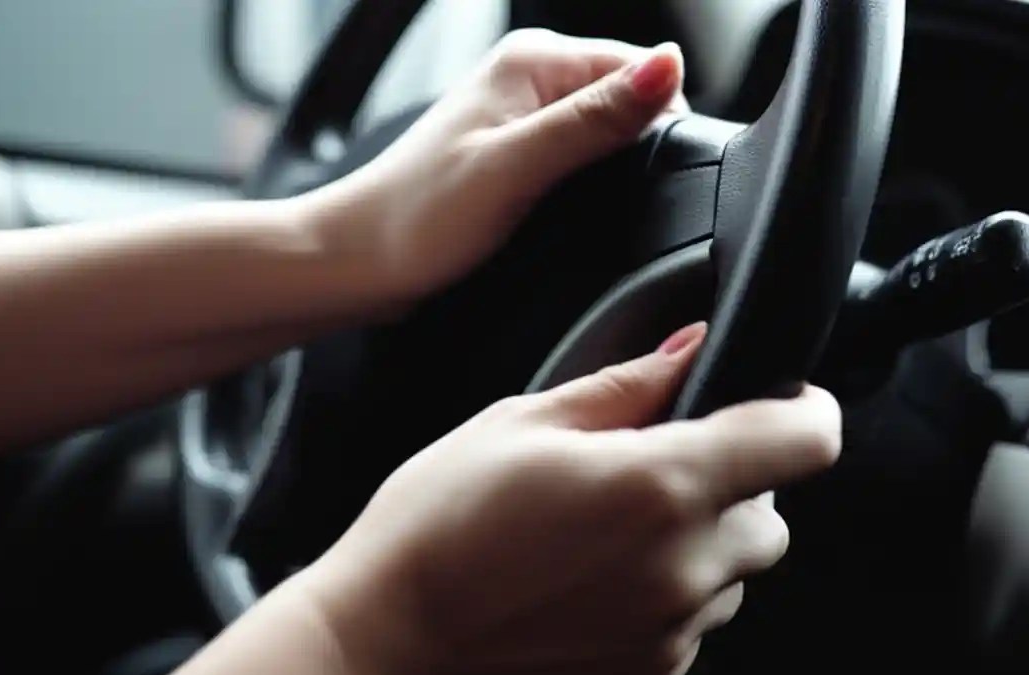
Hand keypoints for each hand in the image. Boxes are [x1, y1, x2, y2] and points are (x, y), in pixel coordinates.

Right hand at [292, 323, 842, 674]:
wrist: (383, 655)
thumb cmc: (433, 534)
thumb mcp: (518, 426)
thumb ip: (624, 386)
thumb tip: (687, 352)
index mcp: (661, 486)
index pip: (804, 441)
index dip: (803, 408)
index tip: (783, 401)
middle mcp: (684, 568)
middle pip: (772, 515)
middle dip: (730, 484)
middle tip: (650, 471)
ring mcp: (671, 636)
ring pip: (731, 575)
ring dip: (694, 545)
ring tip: (601, 537)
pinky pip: (689, 627)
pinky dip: (661, 599)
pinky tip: (586, 587)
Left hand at [296, 30, 688, 314]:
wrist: (358, 261)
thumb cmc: (419, 218)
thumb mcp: (519, 167)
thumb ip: (597, 120)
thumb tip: (670, 69)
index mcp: (534, 59)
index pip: (642, 70)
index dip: (658, 122)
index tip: (640, 175)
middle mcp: (529, 77)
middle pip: (628, 102)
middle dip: (633, 150)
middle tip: (593, 201)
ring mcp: (522, 116)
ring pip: (607, 134)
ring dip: (609, 172)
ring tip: (573, 211)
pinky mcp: (516, 153)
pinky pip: (580, 159)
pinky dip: (585, 187)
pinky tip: (563, 214)